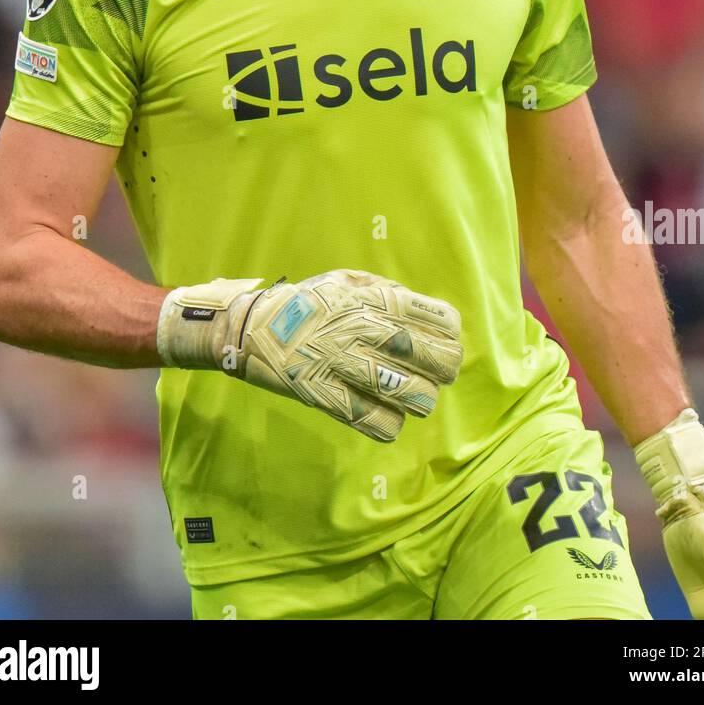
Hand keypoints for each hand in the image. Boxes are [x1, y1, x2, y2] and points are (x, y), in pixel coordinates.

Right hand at [157, 267, 463, 441]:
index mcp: (376, 299)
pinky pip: (381, 423)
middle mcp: (367, 330)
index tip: (445, 341)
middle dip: (446, 369)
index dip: (450, 336)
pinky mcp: (329, 398)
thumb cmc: (310, 303)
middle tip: (438, 373)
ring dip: (422, 399)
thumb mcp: (349, 281)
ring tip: (416, 397)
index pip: (443, 321)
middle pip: (438, 359)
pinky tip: (386, 414)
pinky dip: (391, 423)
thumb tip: (430, 316)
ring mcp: (347, 366)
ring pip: (415, 395)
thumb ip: (389, 294)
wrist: (253, 327)